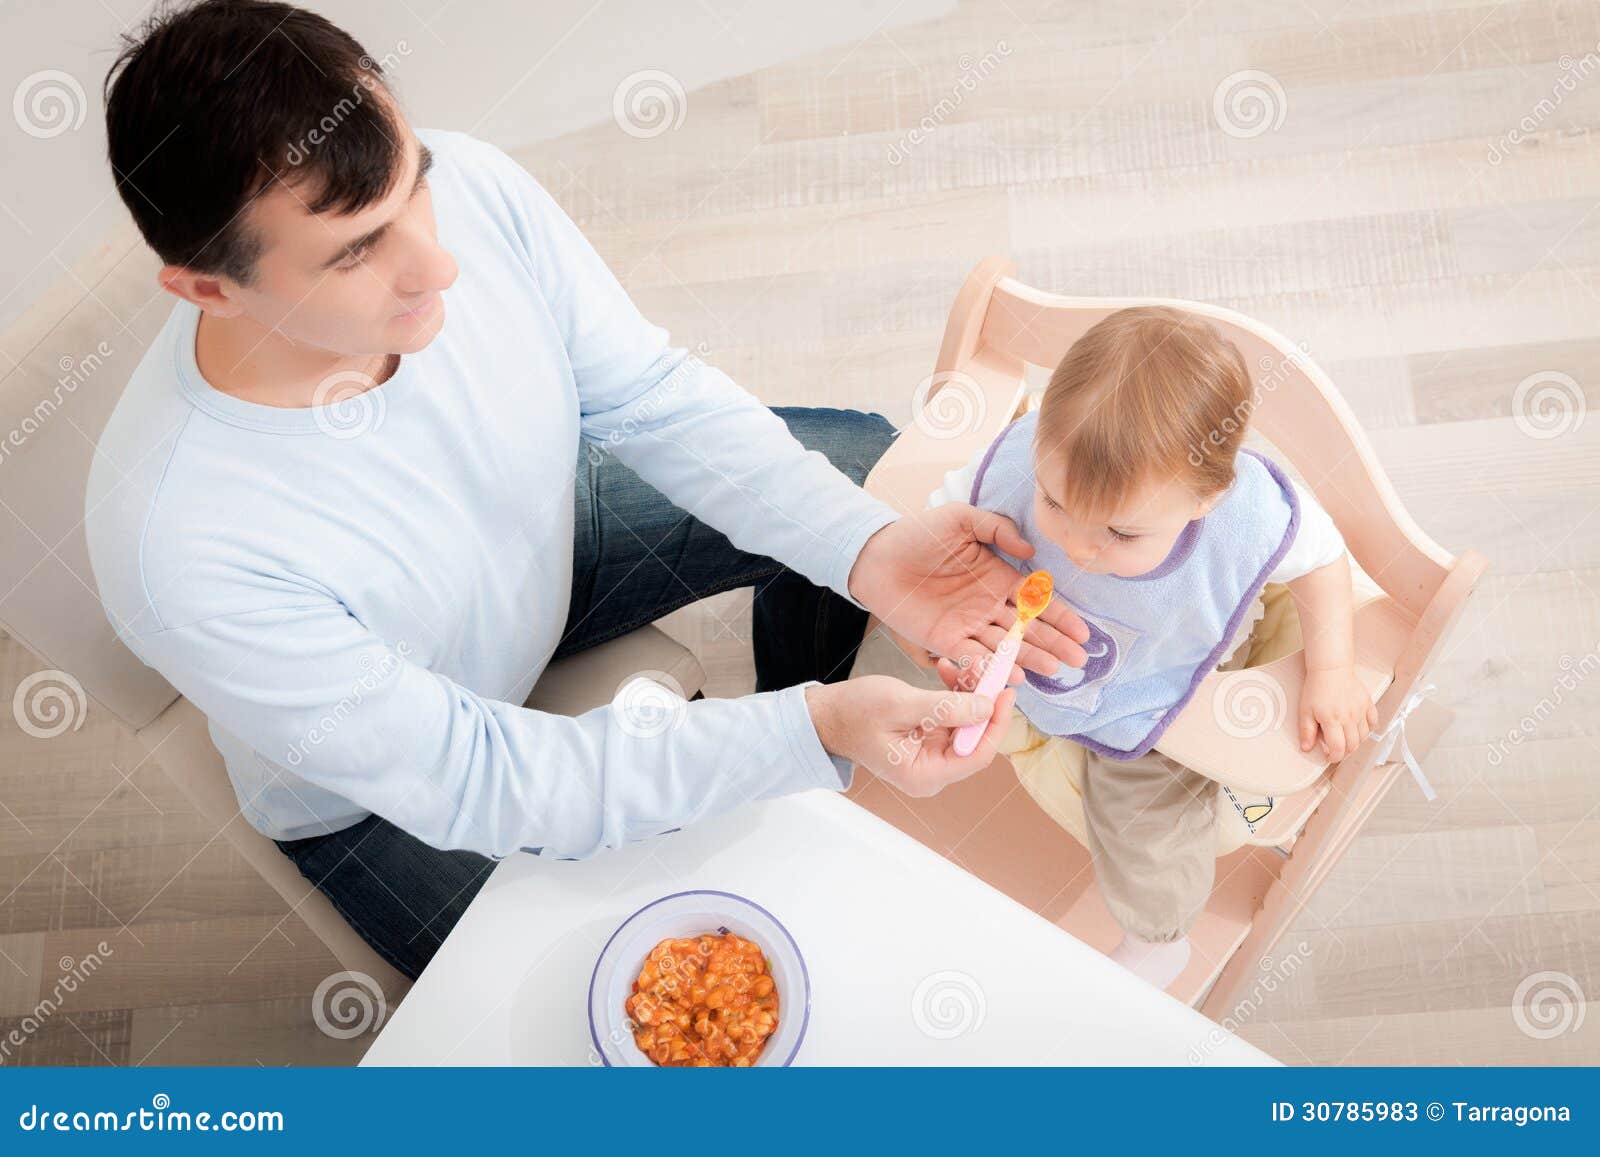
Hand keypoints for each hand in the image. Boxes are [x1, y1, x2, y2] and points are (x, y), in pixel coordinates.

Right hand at [806, 662, 1015, 797]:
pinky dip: (952, 695)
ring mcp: (929, 756)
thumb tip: (987, 707)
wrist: (825, 715)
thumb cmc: (854, 713)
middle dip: (982, 702)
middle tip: (986, 669)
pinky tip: (946, 672)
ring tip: (959, 665)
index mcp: (925, 774)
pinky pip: (951, 718)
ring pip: (965, 725)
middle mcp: (931, 771)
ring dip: (967, 693)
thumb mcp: (901, 705)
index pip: (978, 754)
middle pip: (975, 739)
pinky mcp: (925, 740)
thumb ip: (946, 708)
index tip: (1005, 692)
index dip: (996, 723)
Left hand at [848, 504, 1088, 682]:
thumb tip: (1030, 550)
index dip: (1061, 617)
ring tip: (1055, 670)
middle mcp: (988, 606)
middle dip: (1055, 644)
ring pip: (1007, 647)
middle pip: (1028, 630)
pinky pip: (974, 657)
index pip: (1037, 601)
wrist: (878, 555)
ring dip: (1031, 659)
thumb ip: (997, 529)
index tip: (1083, 633)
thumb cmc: (919, 533)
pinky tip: (1014, 676)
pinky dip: (993, 667)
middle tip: (1078, 661)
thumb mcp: (961, 519)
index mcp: (997, 578)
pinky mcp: (946, 640)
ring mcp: (968, 625)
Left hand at [1299, 665, 1377, 760]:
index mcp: (1332, 720)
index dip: (1334, 757)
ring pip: (1364, 736)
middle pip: (1353, 745)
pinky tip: (1358, 729)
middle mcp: (1349, 717)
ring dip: (1355, 742)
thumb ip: (1306, 731)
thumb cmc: (1316, 688)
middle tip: (1336, 750)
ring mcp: (1361, 711)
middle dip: (1344, 752)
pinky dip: (1368, 729)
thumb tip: (1306, 748)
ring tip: (1345, 739)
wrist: (1331, 669)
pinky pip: (1373, 722)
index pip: (1338, 748)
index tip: (1329, 757)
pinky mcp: (1368, 704)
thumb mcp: (1305, 710)